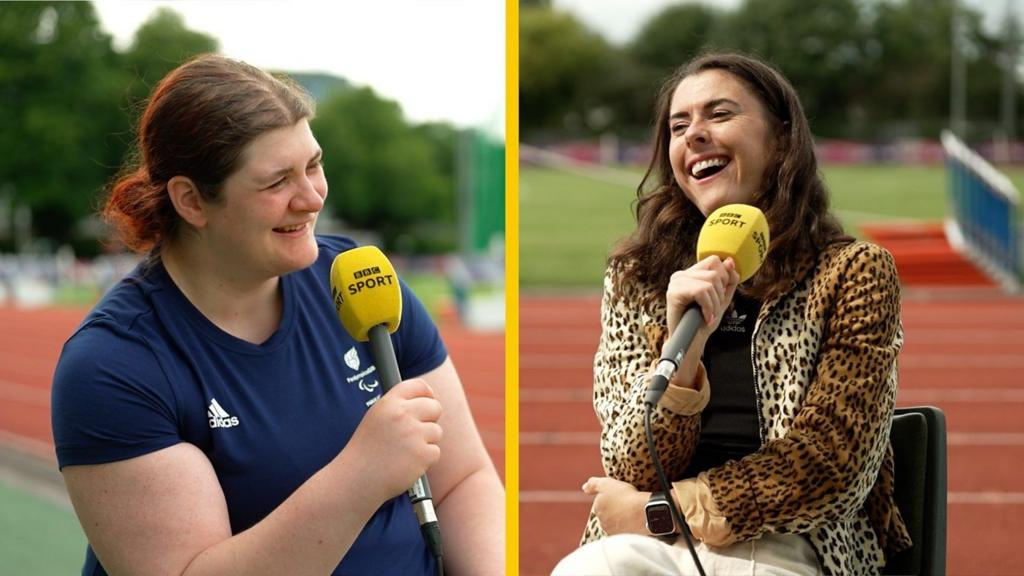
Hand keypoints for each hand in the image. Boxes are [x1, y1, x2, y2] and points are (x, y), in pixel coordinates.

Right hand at [345, 378, 442, 500]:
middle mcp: (403, 415)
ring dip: (426, 442)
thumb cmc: (366, 450)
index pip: (419, 386)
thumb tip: (426, 401)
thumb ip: (398, 408)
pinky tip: (407, 463)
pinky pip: (435, 452)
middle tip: (418, 432)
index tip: (428, 400)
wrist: (357, 479)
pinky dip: (425, 460)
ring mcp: (414, 434)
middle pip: (435, 407)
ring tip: (405, 451)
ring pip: (437, 431)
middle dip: (431, 419)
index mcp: (389, 403)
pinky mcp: (423, 454)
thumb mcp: (376, 418)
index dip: (427, 393)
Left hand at [582, 477, 648, 535]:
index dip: (612, 497)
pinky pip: (626, 531)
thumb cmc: (625, 497)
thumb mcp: (607, 483)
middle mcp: (603, 523)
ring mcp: (614, 532)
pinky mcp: (625, 538)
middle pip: (609, 514)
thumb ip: (593, 484)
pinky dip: (630, 527)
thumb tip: (584, 488)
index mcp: (598, 509)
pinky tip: (636, 520)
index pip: (602, 503)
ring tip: (633, 512)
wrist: (643, 513)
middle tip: (627, 503)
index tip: (620, 495)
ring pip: (617, 524)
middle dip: (616, 509)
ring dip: (623, 519)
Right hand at [665, 256, 739, 341]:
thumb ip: (728, 280)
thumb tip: (730, 261)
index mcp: (691, 273)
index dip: (724, 278)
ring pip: (709, 283)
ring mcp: (676, 283)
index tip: (718, 297)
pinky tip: (705, 316)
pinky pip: (701, 292)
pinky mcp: (674, 293)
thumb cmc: (703, 322)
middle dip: (720, 295)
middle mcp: (681, 275)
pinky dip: (708, 307)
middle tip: (713, 309)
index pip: (714, 261)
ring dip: (714, 304)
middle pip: (714, 273)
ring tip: (709, 314)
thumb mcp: (722, 298)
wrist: (691, 342)